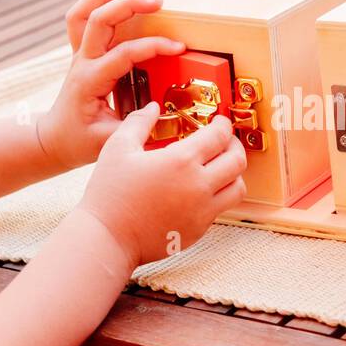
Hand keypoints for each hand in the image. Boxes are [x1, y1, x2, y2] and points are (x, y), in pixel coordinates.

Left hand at [36, 0, 183, 168]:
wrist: (54, 139)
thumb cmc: (80, 141)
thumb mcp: (109, 141)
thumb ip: (135, 127)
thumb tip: (162, 111)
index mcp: (90, 81)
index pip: (123, 54)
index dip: (153, 47)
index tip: (178, 48)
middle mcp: (82, 62)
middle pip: (99, 20)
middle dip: (128, 5)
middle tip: (158, 1)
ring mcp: (79, 54)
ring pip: (84, 13)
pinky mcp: (82, 52)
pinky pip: (81, 17)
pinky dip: (96, 0)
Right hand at [78, 103, 247, 265]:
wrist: (107, 238)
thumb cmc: (110, 195)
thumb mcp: (118, 148)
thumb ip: (138, 122)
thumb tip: (153, 108)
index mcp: (181, 161)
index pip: (219, 136)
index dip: (223, 124)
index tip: (219, 122)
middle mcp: (198, 186)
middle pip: (237, 161)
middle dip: (234, 145)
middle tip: (225, 141)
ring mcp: (202, 210)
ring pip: (237, 188)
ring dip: (234, 173)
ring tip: (220, 167)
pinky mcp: (199, 229)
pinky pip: (221, 209)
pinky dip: (219, 195)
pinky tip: (202, 189)